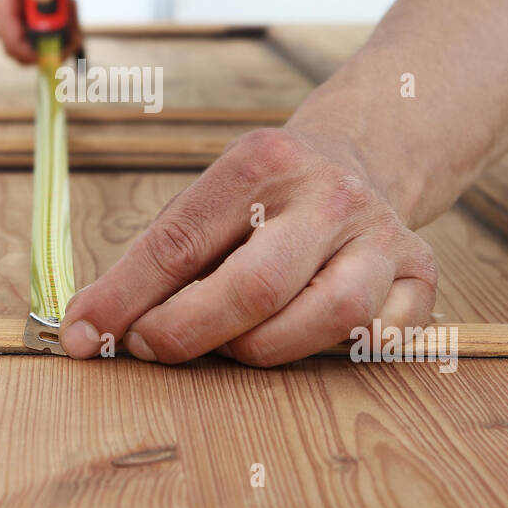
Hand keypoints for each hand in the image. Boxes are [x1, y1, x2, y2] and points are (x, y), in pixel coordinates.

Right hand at [0, 0, 81, 63]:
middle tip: (74, 14)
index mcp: (0, 2)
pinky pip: (47, 28)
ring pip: (42, 40)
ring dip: (63, 27)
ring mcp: (15, 13)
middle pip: (30, 48)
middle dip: (57, 38)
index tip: (65, 44)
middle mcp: (4, 12)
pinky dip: (63, 19)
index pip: (13, 46)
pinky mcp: (27, 11)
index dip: (38, 55)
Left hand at [59, 127, 438, 365]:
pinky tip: (303, 336)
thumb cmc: (263, 199)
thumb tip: (88, 328)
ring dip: (261, 349)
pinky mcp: (421, 271)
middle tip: (151, 348)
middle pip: (254, 286)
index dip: (126, 296)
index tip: (85, 334)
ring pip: (327, 316)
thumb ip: (154, 260)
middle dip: (188, 332)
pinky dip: (334, 350)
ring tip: (230, 344)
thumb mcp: (208, 201)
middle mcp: (328, 192)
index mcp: (262, 161)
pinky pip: (379, 335)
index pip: (181, 240)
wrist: (358, 157)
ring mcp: (381, 233)